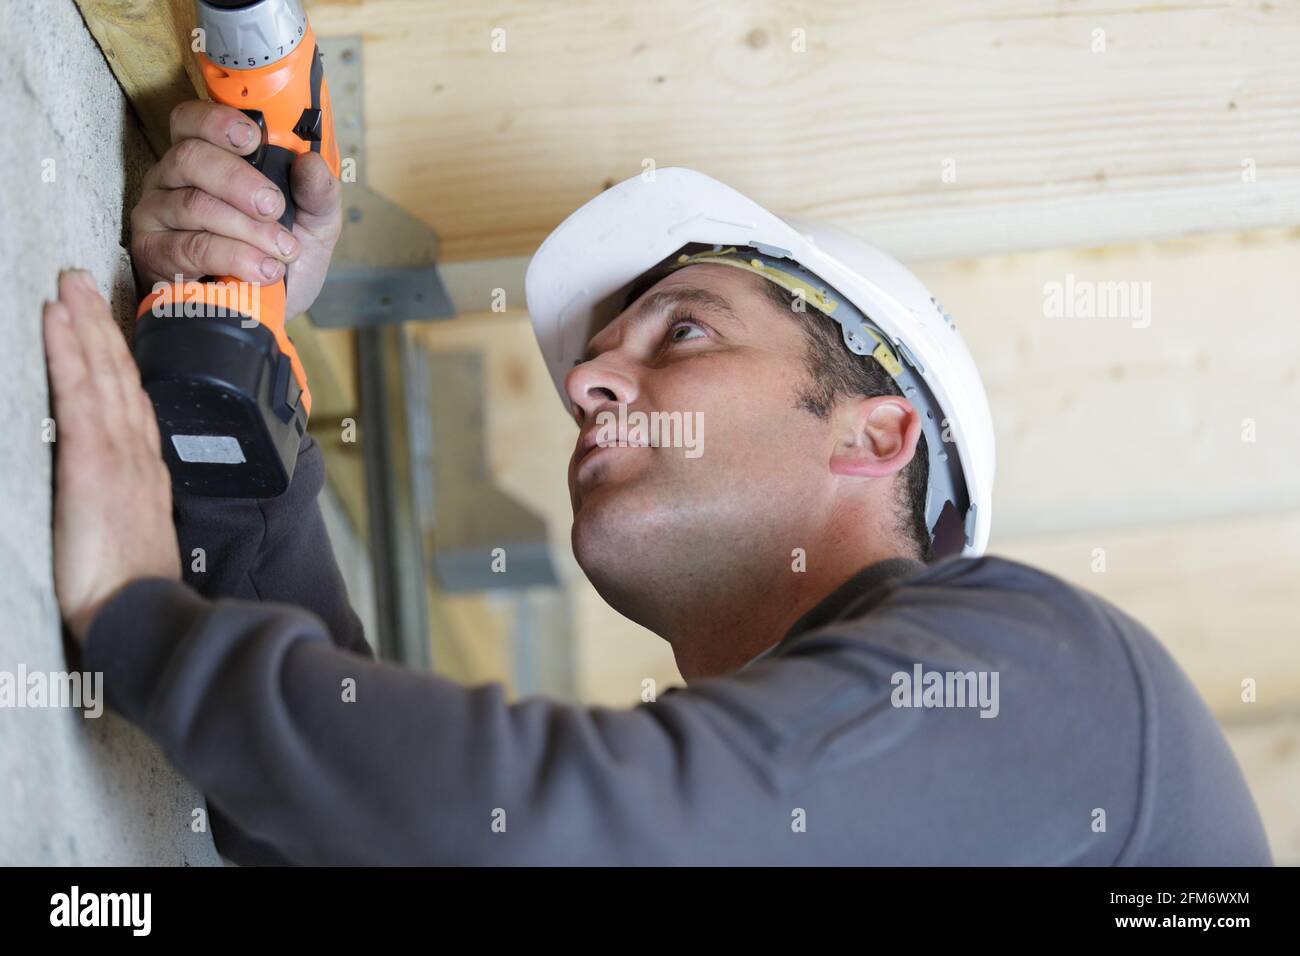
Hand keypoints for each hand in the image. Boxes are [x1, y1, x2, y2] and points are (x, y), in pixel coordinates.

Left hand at [43, 270, 181, 644]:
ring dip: (82, 324)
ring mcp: (118, 454)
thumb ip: (126, 507)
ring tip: (67, 285)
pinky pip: (79, 394)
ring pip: (101, 373)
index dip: (116, 359)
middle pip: (118, 376)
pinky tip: (56, 321)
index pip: (131, 401)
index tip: (102, 326)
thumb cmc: (133, 589)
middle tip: (80, 281)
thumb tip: (112, 495)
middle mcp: (137, 453)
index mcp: (146, 472)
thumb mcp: (134, 541)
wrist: (141, 614)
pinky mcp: (92, 463)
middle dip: (98, 325)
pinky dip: (70, 352)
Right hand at [129, 99, 341, 318]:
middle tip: (274, 208)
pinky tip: (262, 270)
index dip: (219, 122)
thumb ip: (319, 193)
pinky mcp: (153, 253)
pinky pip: (189, 247)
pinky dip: (233, 257)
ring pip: (193, 205)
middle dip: (240, 181)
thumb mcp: (314, 226)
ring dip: (247, 229)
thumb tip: (311, 162)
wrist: (263, 313)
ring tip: (281, 251)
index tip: (255, 140)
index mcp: (206, 158)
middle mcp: (172, 180)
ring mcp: (157, 215)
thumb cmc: (279, 258)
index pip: (192, 121)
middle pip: (191, 157)